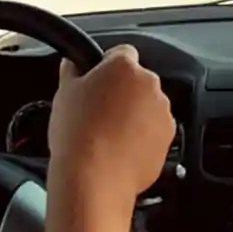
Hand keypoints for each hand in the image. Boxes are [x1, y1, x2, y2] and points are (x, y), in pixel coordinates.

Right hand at [48, 45, 173, 200]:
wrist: (94, 177)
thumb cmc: (77, 134)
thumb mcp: (64, 93)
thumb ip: (73, 70)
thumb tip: (73, 63)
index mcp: (124, 67)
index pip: (121, 53)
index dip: (106, 67)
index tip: (96, 81)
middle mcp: (149, 85)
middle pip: (136, 81)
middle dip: (122, 92)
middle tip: (98, 111)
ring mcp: (162, 113)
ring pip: (147, 106)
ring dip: (134, 114)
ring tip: (108, 134)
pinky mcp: (168, 139)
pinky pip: (154, 131)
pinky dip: (142, 136)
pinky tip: (120, 149)